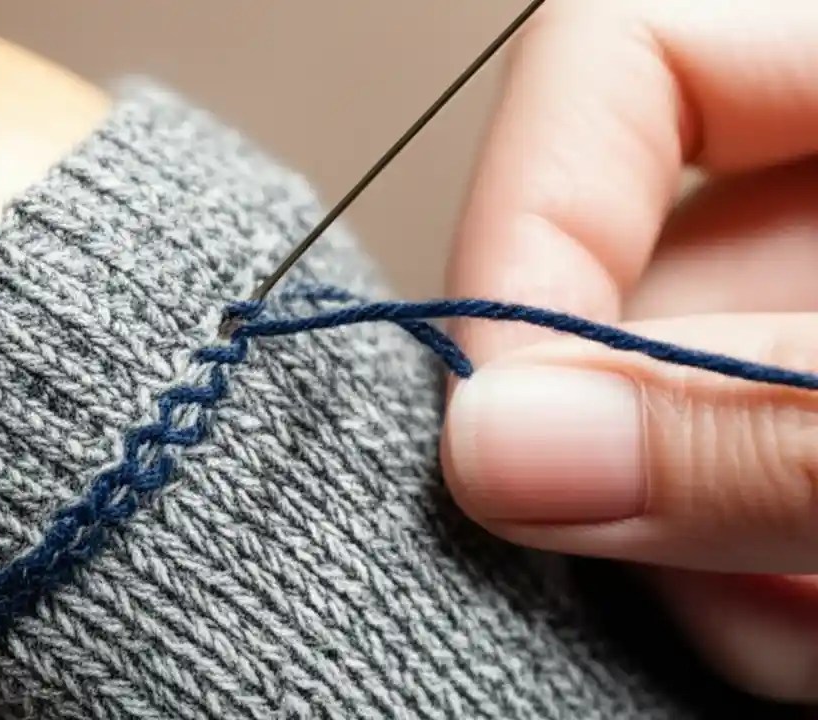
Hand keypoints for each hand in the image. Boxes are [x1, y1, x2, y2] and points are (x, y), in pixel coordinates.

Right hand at [441, 0, 817, 702]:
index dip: (532, 219)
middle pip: (624, 283)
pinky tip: (811, 636)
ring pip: (666, 418)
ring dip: (708, 555)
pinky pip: (729, 489)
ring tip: (802, 638)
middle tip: (707, 580)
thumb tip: (500, 453)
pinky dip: (757, 591)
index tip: (508, 410)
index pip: (621, 53)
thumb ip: (757, 422)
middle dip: (635, 459)